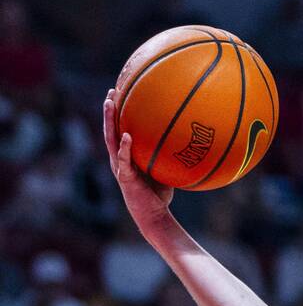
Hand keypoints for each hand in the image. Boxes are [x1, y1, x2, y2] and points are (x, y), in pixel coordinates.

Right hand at [102, 88, 173, 220]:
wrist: (154, 215)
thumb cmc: (160, 194)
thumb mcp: (165, 170)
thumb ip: (170, 155)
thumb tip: (190, 139)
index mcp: (127, 155)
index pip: (120, 129)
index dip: (119, 112)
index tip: (121, 92)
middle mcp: (119, 159)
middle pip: (111, 129)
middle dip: (109, 110)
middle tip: (111, 90)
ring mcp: (119, 167)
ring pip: (110, 139)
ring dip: (109, 121)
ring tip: (109, 103)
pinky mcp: (125, 177)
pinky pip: (123, 159)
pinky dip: (124, 147)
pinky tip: (126, 135)